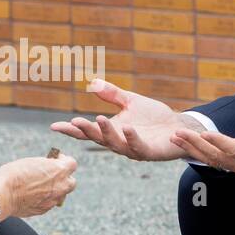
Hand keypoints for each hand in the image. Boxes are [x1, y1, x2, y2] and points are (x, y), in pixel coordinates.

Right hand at [0, 155, 76, 218]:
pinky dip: (45, 199)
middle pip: (71, 182)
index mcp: (59, 170)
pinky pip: (50, 203)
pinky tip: (32, 195)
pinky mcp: (45, 209)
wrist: (3, 194)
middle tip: (51, 174)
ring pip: (61, 195)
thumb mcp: (33, 162)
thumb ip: (46, 166)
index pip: (72, 163)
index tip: (55, 160)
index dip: (63, 160)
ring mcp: (54, 200)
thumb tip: (51, 168)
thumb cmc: (14, 174)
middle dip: (63, 178)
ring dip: (55, 190)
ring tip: (40, 186)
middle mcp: (60, 186)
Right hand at [50, 78, 188, 160]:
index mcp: (111, 130)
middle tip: (75, 122)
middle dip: (87, 130)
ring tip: (99, 118)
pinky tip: (128, 127)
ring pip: (115, 144)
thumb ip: (112, 95)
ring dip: (106, 132)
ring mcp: (133, 149)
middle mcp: (119, 142)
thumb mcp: (130, 102)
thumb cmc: (153, 117)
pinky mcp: (149, 152)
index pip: (88, 131)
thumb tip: (93, 82)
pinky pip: (138, 147)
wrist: (179, 127)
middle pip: (98, 138)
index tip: (55, 126)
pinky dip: (132, 138)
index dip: (71, 130)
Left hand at [170, 115, 234, 173]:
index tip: (204, 133)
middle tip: (178, 133)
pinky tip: (182, 143)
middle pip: (215, 155)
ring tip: (174, 137)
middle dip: (196, 144)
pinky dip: (195, 151)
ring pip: (209, 158)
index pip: (234, 149)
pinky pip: (210, 158)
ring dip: (191, 148)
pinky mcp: (230, 163)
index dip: (219, 142)